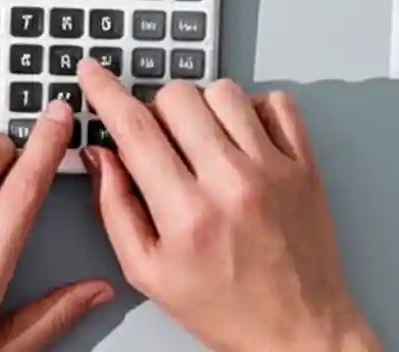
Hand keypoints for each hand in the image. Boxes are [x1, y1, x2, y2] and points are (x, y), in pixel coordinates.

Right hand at [77, 59, 381, 351]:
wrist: (299, 331)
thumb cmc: (226, 309)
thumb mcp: (148, 273)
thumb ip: (114, 208)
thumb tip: (99, 155)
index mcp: (186, 213)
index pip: (134, 128)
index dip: (105, 92)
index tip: (92, 73)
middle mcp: (232, 182)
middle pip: (177, 96)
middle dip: (155, 107)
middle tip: (158, 137)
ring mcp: (274, 169)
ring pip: (224, 91)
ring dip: (202, 106)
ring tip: (202, 141)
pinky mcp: (305, 165)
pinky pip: (277, 102)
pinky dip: (253, 108)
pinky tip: (242, 137)